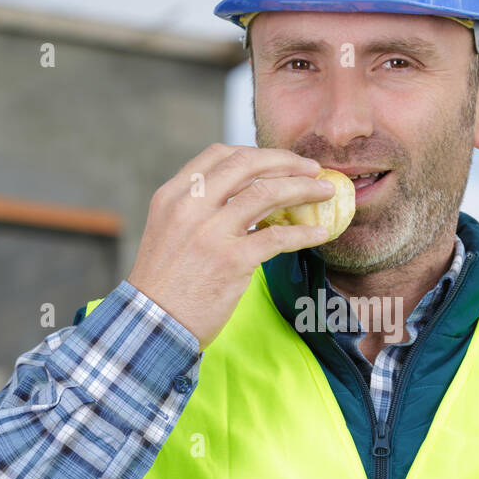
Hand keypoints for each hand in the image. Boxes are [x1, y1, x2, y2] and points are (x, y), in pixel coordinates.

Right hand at [127, 144, 337, 348]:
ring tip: (325, 192)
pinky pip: (278, 236)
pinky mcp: (232, 261)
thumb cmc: (164, 284)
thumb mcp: (168, 231)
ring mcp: (211, 233)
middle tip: (312, 169)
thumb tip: (243, 195)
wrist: (153, 325)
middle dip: (287, 162)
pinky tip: (319, 234)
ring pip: (268, 193)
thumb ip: (197, 209)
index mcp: (173, 195)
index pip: (220, 155)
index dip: (257, 153)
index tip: (280, 160)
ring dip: (304, 189)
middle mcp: (190, 207)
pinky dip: (304, 233)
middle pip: (248, 165)